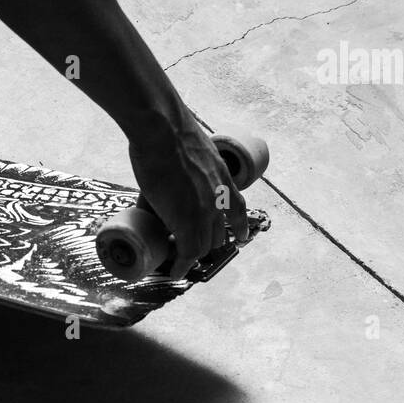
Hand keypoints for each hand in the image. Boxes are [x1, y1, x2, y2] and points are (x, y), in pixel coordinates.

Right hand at [126, 106, 248, 279]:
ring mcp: (204, 210)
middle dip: (208, 243)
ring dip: (191, 254)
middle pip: (219, 233)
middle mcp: (219, 198)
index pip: (239, 209)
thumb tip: (161, 185)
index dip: (240, 226)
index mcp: (222, 179)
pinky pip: (188, 252)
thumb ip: (183, 173)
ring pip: (204, 245)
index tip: (242, 237)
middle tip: (190, 248)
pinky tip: (176, 271)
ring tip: (177, 259)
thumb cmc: (167, 132)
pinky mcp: (187, 219)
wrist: (162, 130)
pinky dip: (182, 265)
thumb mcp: (188, 154)